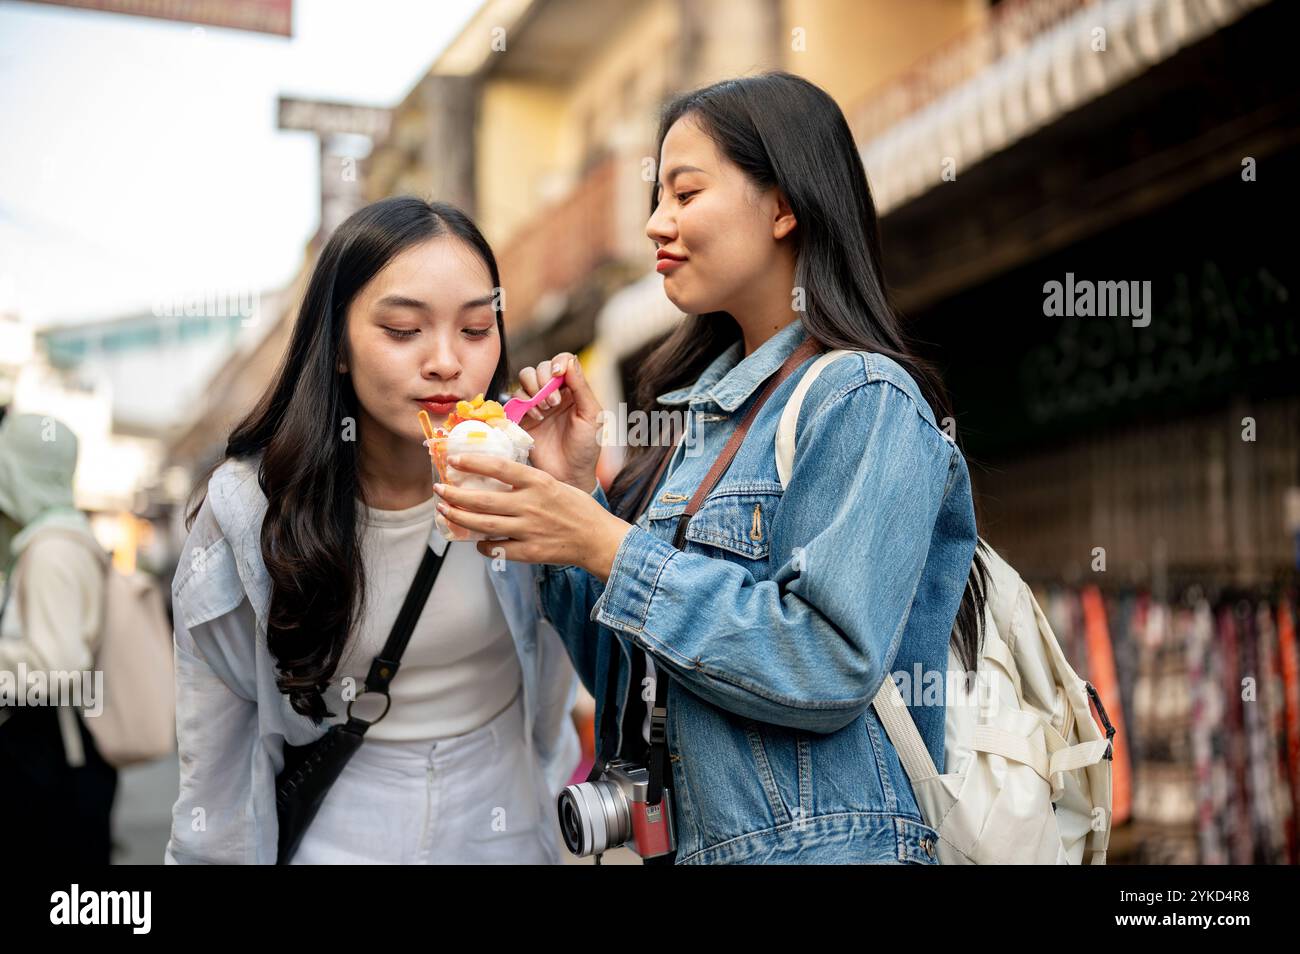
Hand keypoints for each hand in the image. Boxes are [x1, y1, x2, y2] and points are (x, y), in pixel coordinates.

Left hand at [432, 452, 631, 580]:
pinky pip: (497, 550)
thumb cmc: (578, 509)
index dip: (473, 462)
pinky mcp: (529, 552)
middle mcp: (531, 505)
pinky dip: (482, 546)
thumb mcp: (555, 483)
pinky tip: (476, 542)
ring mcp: (529, 530)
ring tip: (445, 511)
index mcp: (538, 483)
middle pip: (483, 499)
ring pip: (484, 524)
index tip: (454, 460)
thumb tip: (497, 475)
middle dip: (455, 495)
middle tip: (439, 490)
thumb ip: (528, 480)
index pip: (499, 468)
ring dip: (460, 518)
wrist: (597, 539)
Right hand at [511, 353, 602, 491]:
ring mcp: (536, 404)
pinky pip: (515, 398)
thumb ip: (581, 387)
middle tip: (554, 403)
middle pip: (541, 367)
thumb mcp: (591, 416)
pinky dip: (523, 402)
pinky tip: (536, 417)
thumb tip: (569, 361)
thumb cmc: (585, 448)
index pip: (563, 361)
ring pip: (525, 378)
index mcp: (574, 389)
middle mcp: (554, 392)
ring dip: (533, 388)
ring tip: (545, 409)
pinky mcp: (522, 417)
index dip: (558, 363)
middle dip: (544, 380)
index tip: (558, 375)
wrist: (569, 475)